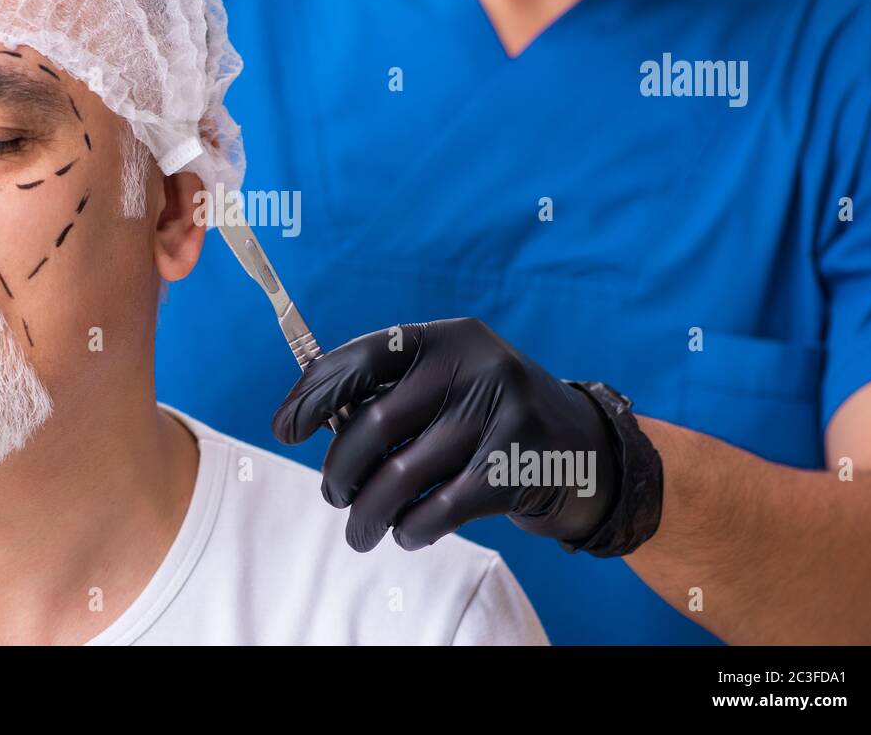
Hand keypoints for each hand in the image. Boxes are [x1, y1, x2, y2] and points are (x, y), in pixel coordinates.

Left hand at [272, 318, 638, 553]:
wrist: (586, 449)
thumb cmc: (489, 418)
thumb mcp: (449, 385)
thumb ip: (393, 395)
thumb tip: (314, 422)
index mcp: (445, 338)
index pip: (362, 358)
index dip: (314, 394)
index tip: (285, 428)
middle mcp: (474, 365)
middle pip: (374, 425)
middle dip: (340, 470)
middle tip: (333, 495)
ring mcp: (501, 414)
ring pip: (401, 476)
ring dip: (367, 513)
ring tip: (359, 530)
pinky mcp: (518, 466)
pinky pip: (440, 509)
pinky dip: (411, 529)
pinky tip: (405, 533)